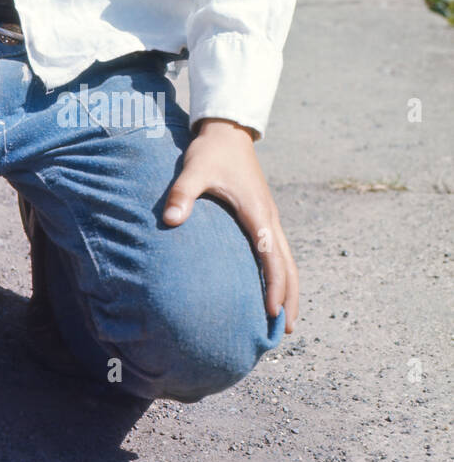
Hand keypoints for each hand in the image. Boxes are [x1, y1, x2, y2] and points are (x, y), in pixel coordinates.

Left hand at [163, 117, 298, 331]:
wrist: (228, 132)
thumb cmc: (211, 152)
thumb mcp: (193, 170)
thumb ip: (181, 195)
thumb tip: (170, 221)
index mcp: (257, 213)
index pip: (272, 257)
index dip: (275, 286)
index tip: (273, 312)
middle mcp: (269, 218)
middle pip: (289, 265)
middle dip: (290, 297)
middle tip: (287, 330)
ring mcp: (269, 217)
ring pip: (288, 259)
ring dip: (289, 287)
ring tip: (286, 318)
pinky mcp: (264, 215)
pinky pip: (279, 250)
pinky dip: (282, 272)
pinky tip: (273, 286)